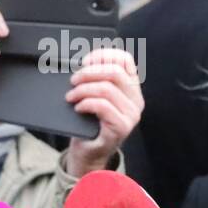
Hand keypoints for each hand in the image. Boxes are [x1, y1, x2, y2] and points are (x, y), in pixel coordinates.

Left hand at [65, 48, 143, 176]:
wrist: (89, 152)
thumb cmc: (90, 124)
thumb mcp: (96, 97)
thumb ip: (97, 79)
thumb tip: (85, 62)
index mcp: (131, 88)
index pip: (125, 60)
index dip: (103, 55)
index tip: (85, 61)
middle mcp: (136, 100)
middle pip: (114, 72)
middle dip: (89, 73)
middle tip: (73, 80)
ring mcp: (131, 115)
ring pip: (107, 89)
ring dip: (83, 89)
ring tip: (71, 96)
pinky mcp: (121, 127)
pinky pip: (103, 106)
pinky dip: (86, 103)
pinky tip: (78, 108)